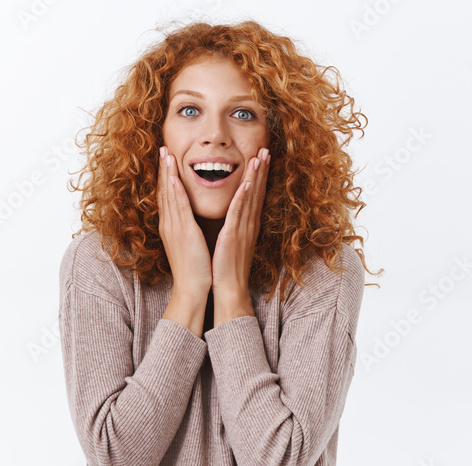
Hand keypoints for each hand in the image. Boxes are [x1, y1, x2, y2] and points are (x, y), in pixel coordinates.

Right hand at [157, 146, 211, 297]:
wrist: (192, 287)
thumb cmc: (194, 268)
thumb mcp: (188, 243)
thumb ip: (186, 228)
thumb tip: (189, 220)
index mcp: (171, 226)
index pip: (167, 196)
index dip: (166, 176)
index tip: (166, 159)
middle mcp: (169, 224)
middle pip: (164, 191)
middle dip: (164, 169)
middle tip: (163, 149)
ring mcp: (174, 227)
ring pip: (169, 195)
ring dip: (168, 173)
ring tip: (167, 154)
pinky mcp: (183, 232)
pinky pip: (179, 208)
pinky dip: (176, 191)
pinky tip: (174, 177)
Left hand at [211, 147, 269, 297]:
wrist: (228, 288)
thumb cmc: (227, 267)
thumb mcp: (232, 242)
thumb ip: (234, 227)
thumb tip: (233, 218)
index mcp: (247, 225)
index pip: (255, 196)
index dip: (259, 176)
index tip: (262, 158)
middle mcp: (248, 224)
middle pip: (257, 192)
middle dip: (262, 170)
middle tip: (266, 149)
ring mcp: (242, 229)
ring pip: (250, 197)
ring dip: (256, 176)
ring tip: (260, 156)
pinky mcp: (233, 235)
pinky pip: (239, 212)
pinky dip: (243, 197)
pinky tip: (247, 183)